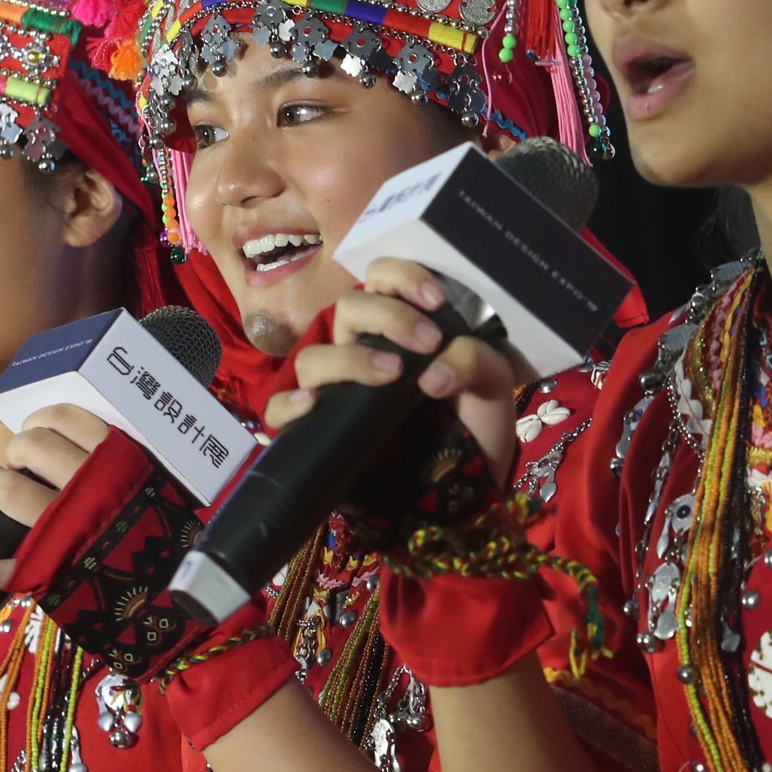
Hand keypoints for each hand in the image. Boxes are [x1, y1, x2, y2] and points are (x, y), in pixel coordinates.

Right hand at [0, 406, 110, 587]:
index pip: (9, 490)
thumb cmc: (102, 573)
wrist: (164, 565)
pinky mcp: (128, 447)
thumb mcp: (52, 579)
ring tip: (36, 438)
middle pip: (30, 446)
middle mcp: (83, 488)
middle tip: (17, 462)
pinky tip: (59, 428)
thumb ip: (7, 571)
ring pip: (58, 419)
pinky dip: (66, 415)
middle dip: (14, 452)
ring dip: (37, 423)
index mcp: (60, 526)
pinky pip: (89, 415)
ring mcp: (108, 462)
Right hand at [271, 259, 525, 480]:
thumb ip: (476, 361)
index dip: (403, 276)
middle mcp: (363, 351)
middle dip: (389, 315)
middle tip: (427, 342)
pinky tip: (313, 404)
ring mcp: (337, 392)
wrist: (466, 494)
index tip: (435, 301)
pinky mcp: (318, 431)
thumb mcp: (492, 389)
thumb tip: (431, 374)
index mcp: (400, 328)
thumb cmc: (476, 430)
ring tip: (392, 375)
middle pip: (349, 308)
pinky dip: (288, 404)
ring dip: (350, 358)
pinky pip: (280, 410)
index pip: (383, 278)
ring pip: (314, 357)